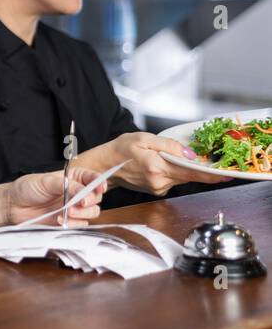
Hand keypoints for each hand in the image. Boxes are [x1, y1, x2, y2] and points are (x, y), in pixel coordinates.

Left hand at [6, 166, 108, 227]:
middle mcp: (77, 193)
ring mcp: (74, 207)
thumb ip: (67, 186)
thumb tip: (83, 192)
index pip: (94, 178)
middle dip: (90, 200)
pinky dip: (74, 223)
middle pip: (96, 197)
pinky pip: (81, 224)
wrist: (13, 206)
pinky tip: (60, 219)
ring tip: (68, 211)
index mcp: (74, 178)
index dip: (100, 182)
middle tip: (80, 202)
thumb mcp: (46, 181)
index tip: (100, 187)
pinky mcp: (69, 221)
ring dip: (83, 213)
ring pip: (92, 212)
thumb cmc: (27, 188)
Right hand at [90, 132, 225, 195]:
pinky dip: (172, 171)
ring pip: (181, 177)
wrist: (103, 166)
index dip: (211, 174)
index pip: (191, 172)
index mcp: (157, 167)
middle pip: (188, 175)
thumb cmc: (119, 150)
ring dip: (181, 168)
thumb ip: (168, 145)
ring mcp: (158, 188)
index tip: (226, 174)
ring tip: (165, 157)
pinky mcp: (156, 190)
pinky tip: (160, 164)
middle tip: (199, 158)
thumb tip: (189, 154)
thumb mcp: (143, 138)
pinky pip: (172, 180)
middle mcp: (159, 181)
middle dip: (196, 166)